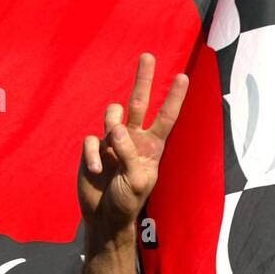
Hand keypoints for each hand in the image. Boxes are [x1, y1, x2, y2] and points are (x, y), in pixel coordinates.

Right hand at [78, 53, 187, 231]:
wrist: (104, 217)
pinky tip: (97, 171)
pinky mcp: (93, 149)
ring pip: (112, 114)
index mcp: (152, 147)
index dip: (174, 98)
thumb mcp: (136, 181)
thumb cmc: (126, 202)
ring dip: (111, 126)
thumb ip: (129, 153)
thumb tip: (117, 128)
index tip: (183, 76)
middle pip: (139, 102)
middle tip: (148, 56)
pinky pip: (91, 139)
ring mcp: (112, 142)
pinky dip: (93, 154)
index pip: (166, 118)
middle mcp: (133, 139)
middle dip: (144, 79)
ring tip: (111, 153)